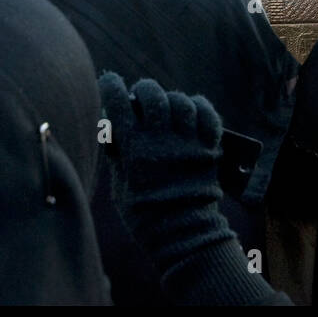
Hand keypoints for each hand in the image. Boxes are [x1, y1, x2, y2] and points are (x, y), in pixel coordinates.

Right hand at [98, 73, 230, 274]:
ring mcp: (187, 142)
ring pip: (180, 101)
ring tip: (167, 107)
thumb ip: (116, 153)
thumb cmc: (143, 213)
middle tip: (141, 95)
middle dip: (144, 89)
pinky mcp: (209, 147)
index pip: (118, 102)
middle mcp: (160, 140)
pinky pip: (206, 114)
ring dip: (171, 99)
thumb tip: (109, 124)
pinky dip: (198, 107)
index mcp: (133, 148)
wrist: (183, 235)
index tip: (109, 81)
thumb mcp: (119, 184)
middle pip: (152, 95)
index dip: (110, 86)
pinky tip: (190, 111)